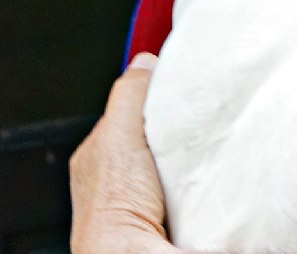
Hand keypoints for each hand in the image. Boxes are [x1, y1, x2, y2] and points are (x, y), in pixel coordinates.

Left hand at [70, 53, 180, 253]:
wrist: (129, 251)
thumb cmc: (115, 203)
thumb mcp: (118, 134)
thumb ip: (129, 95)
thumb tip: (144, 61)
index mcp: (97, 154)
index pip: (127, 112)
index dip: (151, 100)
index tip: (176, 91)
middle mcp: (113, 177)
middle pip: (149, 136)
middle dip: (170, 128)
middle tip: (192, 123)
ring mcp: (135, 199)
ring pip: (165, 162)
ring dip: (183, 157)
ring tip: (199, 152)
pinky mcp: (159, 217)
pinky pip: (179, 187)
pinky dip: (191, 181)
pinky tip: (199, 180)